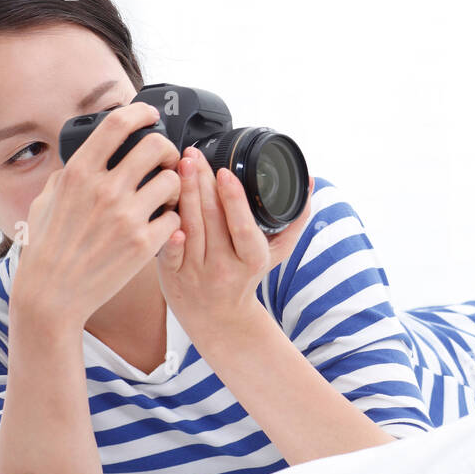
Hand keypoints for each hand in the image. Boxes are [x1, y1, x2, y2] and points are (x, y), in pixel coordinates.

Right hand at [12, 102, 181, 331]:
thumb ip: (68, 175)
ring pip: (173, 180)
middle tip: (166, 162)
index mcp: (78, 174)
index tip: (150, 115)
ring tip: (165, 197)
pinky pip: (176, 217)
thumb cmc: (45, 250)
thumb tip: (87, 156)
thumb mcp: (45, 201)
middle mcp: (104, 190)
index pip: (116, 125)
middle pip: (156, 146)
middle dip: (167, 150)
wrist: (50, 296)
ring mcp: (126, 217)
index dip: (140, 113)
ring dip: (174, 186)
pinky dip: (173, 219)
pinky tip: (162, 225)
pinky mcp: (144, 244)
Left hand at [155, 146, 314, 341]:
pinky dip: (166, 230)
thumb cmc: (248, 276)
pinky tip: (164, 206)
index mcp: (252, 259)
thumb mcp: (278, 251)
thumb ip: (295, 217)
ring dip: (183, 192)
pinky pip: (167, 250)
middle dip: (201, 182)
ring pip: (189, 226)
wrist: (220, 318)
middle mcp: (224, 267)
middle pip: (211, 218)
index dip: (233, 200)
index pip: (242, 227)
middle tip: (194, 155)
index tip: (225, 172)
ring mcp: (196, 272)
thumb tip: (310, 181)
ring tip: (181, 164)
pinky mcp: (172, 275)